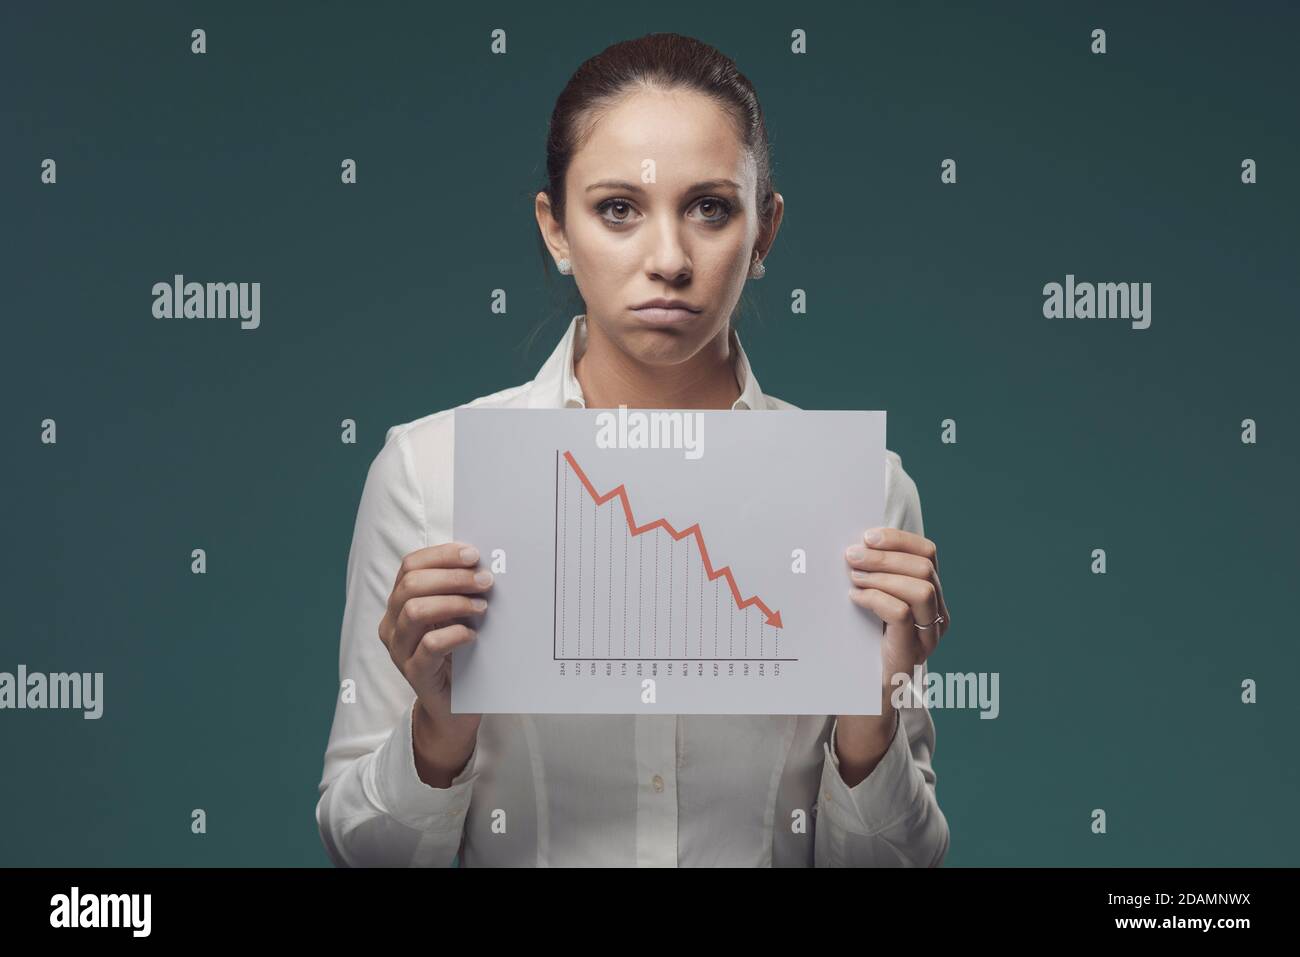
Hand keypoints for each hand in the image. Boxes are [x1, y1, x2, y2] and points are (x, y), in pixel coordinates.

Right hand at [377, 541, 491, 783]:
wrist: (455, 706)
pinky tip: (473, 635)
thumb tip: (482, 562)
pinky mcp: (414, 673)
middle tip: (485, 581)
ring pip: (414, 611)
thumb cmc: (459, 653)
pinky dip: (454, 634)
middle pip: (411, 585)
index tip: (473, 554)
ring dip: (453, 602)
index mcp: (400, 602)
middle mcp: (392, 623)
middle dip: (452, 577)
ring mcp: (399, 650)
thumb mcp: (457, 615)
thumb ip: (459, 590)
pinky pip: (428, 646)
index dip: (441, 555)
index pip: (410, 566)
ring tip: (482, 607)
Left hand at [835, 526, 952, 784]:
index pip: (928, 553)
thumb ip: (873, 578)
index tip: (868, 536)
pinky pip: (901, 614)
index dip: (899, 539)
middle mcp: (937, 616)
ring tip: (853, 578)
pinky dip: (875, 599)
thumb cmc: (863, 647)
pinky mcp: (910, 653)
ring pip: (921, 587)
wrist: (863, 702)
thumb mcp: (871, 604)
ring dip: (881, 575)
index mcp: (931, 598)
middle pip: (925, 566)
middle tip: (851, 557)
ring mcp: (928, 636)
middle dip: (885, 556)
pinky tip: (854, 599)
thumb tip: (854, 544)